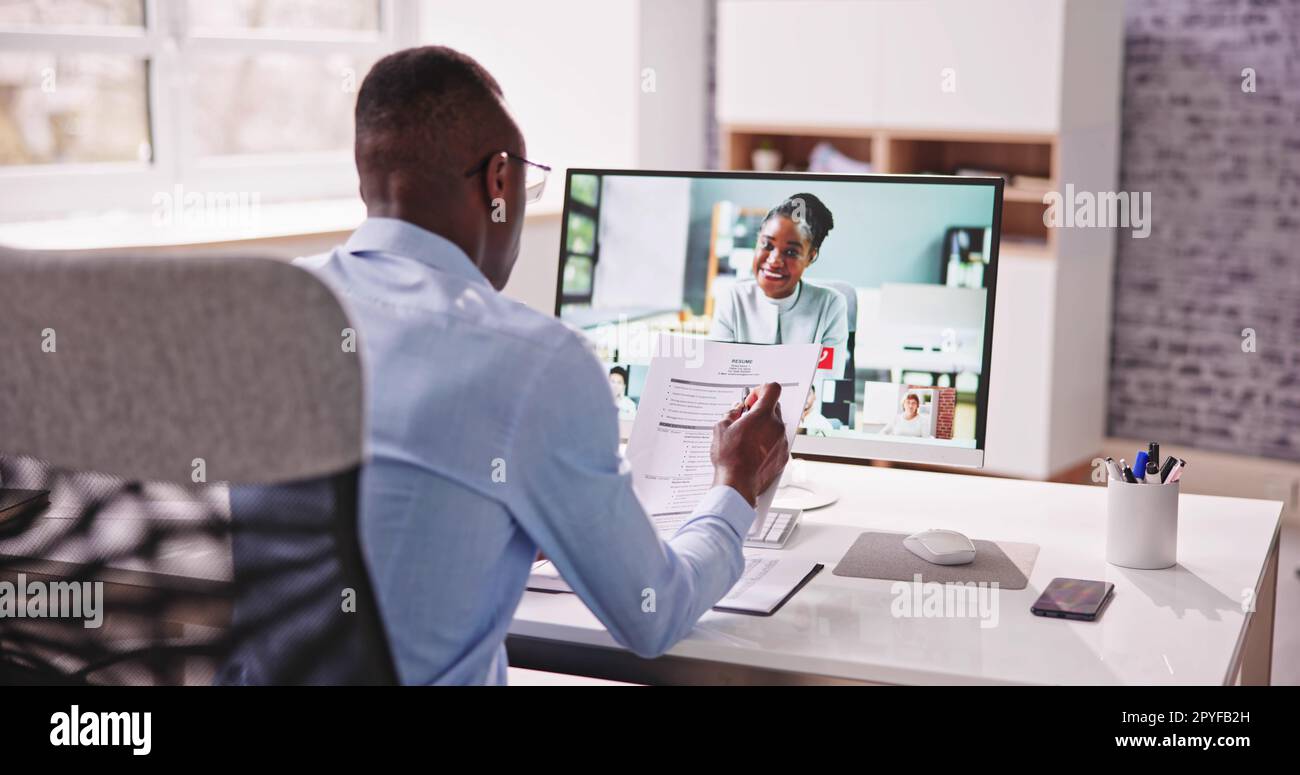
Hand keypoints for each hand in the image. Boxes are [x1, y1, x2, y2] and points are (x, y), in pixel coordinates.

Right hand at [710, 382, 789, 506]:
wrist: (737, 484)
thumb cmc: (729, 458)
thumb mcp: (721, 428)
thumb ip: (731, 413)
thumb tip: (736, 411)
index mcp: (763, 415)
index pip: (772, 389)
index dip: (761, 390)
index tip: (750, 400)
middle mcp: (776, 427)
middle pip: (774, 408)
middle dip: (760, 410)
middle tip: (745, 420)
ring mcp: (782, 442)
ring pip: (775, 426)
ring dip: (763, 427)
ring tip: (746, 439)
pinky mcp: (783, 457)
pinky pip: (777, 442)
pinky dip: (767, 443)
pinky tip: (752, 451)